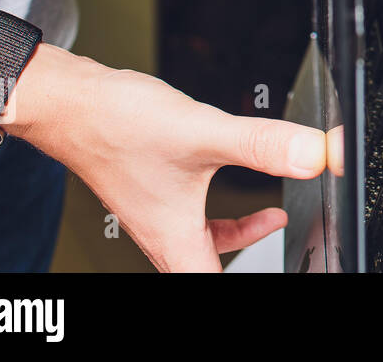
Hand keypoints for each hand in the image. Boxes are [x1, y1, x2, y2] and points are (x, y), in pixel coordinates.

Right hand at [4, 44, 326, 271]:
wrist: (69, 100)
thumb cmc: (115, 125)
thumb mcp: (205, 133)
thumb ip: (262, 145)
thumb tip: (313, 155)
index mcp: (174, 239)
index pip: (213, 283)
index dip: (248, 275)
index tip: (277, 266)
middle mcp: (160, 231)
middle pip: (208, 265)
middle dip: (248, 252)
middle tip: (280, 230)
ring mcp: (151, 208)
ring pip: (198, 238)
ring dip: (233, 229)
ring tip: (267, 213)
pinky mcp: (145, 183)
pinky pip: (186, 208)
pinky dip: (212, 201)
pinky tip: (217, 169)